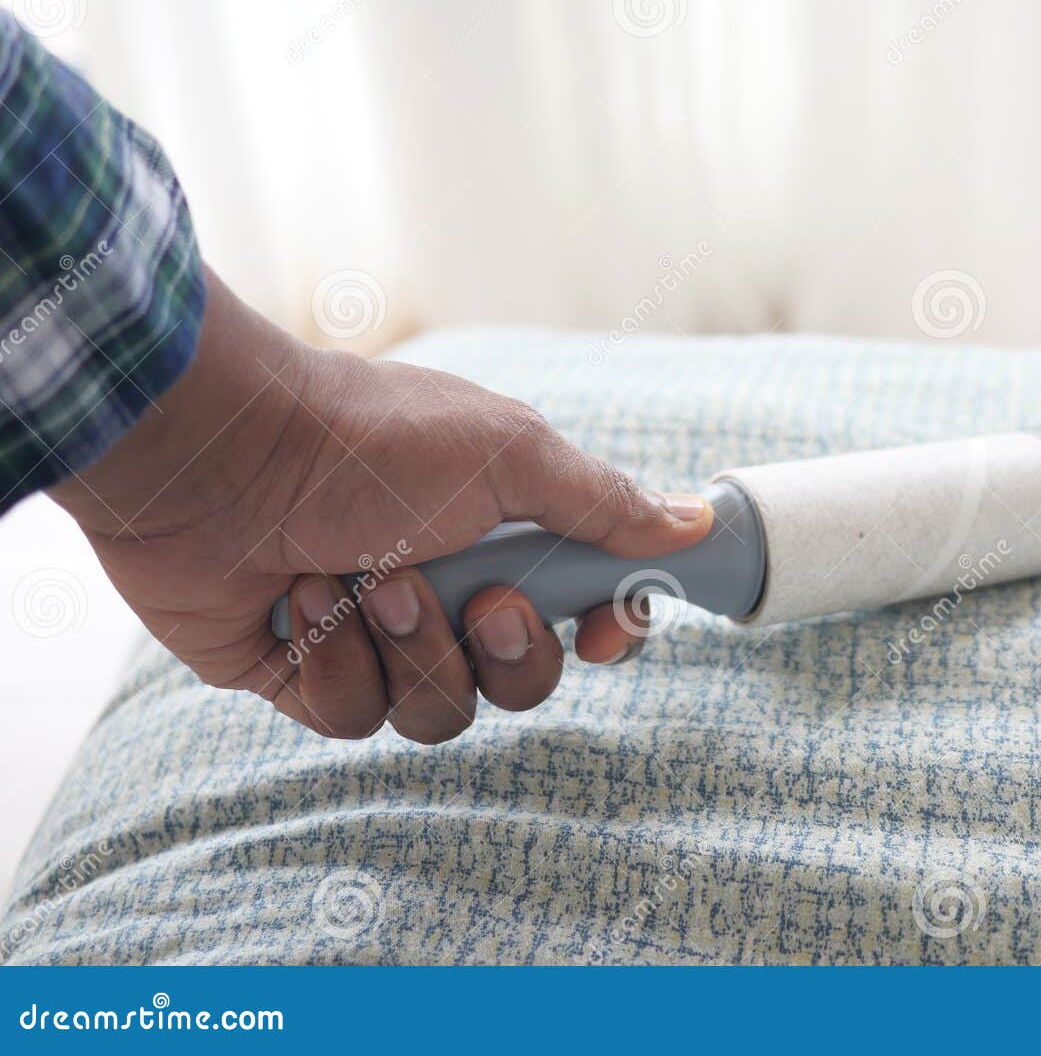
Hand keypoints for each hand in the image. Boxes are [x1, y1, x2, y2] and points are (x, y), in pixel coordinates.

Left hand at [49, 269, 712, 743]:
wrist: (221, 455)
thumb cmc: (369, 442)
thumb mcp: (508, 455)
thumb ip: (603, 503)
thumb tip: (698, 521)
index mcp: (502, 536)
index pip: (583, 614)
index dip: (604, 635)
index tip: (600, 633)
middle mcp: (447, 590)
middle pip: (522, 682)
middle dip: (503, 649)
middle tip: (477, 597)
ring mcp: (376, 638)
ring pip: (440, 713)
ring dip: (411, 648)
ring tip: (364, 579)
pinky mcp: (305, 676)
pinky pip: (354, 719)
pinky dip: (334, 662)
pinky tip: (301, 601)